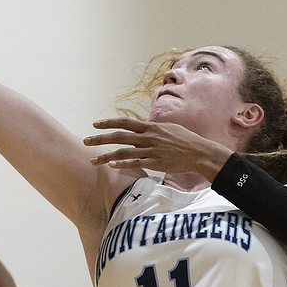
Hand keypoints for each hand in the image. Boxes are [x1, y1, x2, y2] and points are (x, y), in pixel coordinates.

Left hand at [84, 117, 232, 177]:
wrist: (200, 152)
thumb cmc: (186, 141)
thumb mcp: (169, 129)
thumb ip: (155, 129)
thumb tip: (146, 127)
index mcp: (151, 127)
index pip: (125, 122)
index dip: (109, 123)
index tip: (95, 124)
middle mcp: (149, 137)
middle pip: (119, 136)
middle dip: (100, 138)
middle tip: (85, 141)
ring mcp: (152, 150)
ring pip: (124, 151)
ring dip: (106, 155)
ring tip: (92, 160)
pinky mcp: (156, 162)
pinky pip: (136, 162)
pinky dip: (123, 163)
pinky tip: (111, 165)